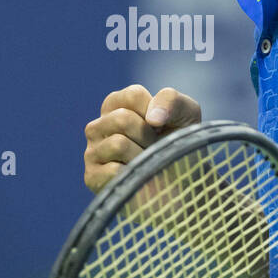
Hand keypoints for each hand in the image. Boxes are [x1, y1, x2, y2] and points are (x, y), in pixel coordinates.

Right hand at [83, 84, 199, 193]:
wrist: (183, 181)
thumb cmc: (179, 142)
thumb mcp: (185, 113)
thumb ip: (171, 100)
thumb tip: (153, 119)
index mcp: (115, 104)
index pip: (133, 95)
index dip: (155, 111)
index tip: (161, 125)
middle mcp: (98, 125)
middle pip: (122, 119)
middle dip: (148, 136)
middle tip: (154, 147)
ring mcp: (92, 151)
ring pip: (118, 144)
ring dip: (143, 157)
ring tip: (146, 162)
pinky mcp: (92, 176)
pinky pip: (114, 170)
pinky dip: (135, 175)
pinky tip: (137, 178)